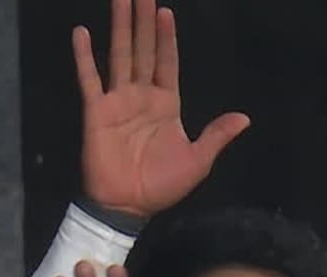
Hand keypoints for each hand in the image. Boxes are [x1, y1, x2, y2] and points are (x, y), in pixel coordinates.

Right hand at [75, 0, 249, 218]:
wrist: (128, 207)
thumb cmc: (162, 185)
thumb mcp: (198, 160)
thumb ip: (216, 135)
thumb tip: (245, 118)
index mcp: (166, 105)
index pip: (167, 62)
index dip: (168, 37)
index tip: (166, 11)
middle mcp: (141, 96)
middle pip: (144, 50)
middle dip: (144, 22)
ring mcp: (117, 101)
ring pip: (119, 56)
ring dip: (120, 28)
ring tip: (121, 0)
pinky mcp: (96, 111)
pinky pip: (89, 79)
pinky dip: (84, 56)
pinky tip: (82, 32)